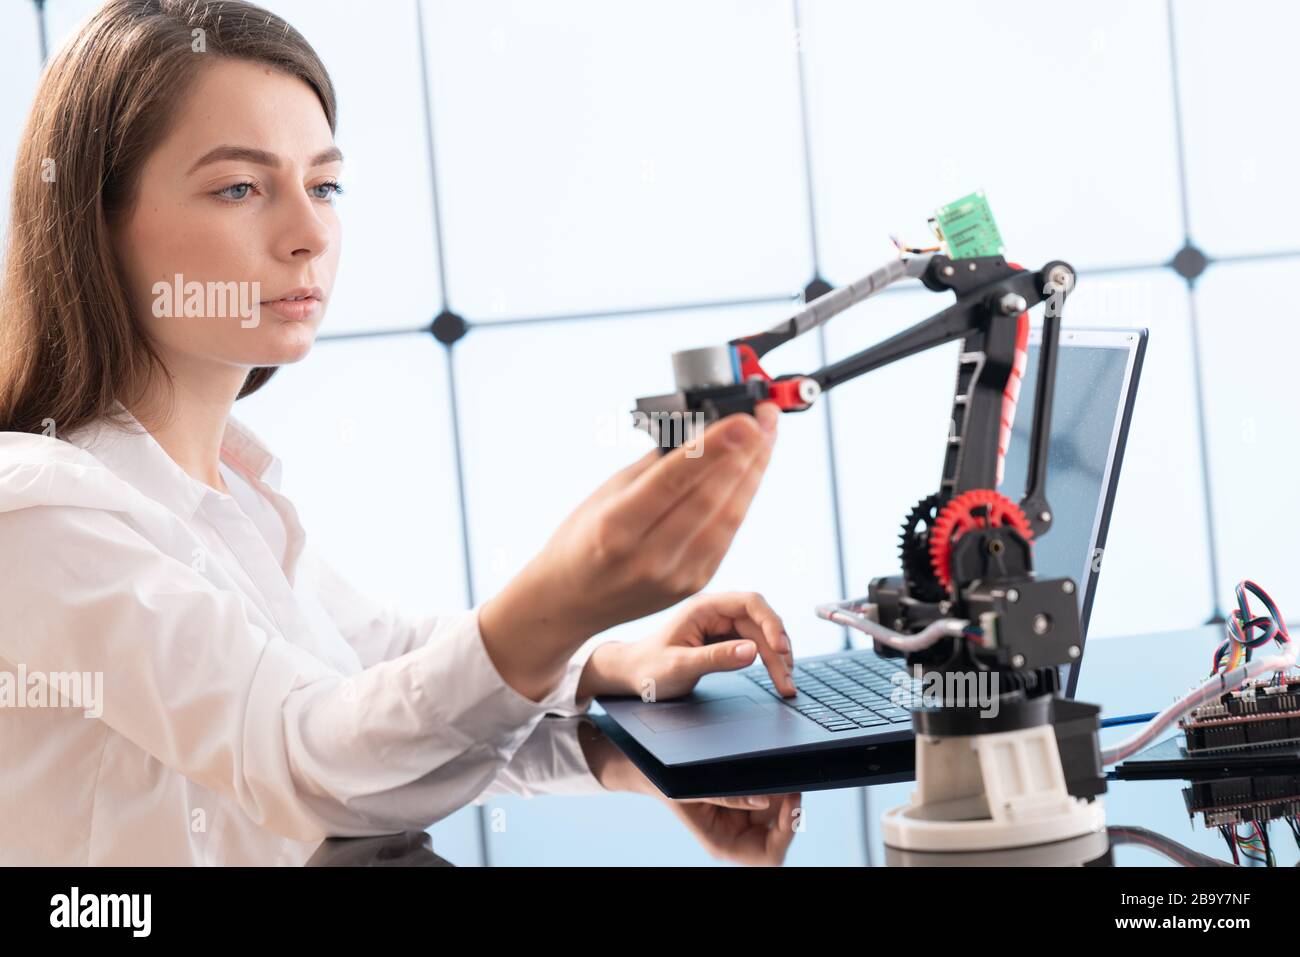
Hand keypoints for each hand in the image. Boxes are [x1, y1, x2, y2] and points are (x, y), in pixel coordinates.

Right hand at [480, 403, 779, 700]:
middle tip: (766, 419)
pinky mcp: (694, 584)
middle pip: (710, 497)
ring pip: (729, 516)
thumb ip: (655, 465)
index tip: (745, 420)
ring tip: (767, 438)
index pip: (675, 481)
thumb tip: (702, 430)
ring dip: (754, 473)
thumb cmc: (582, 538)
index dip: (715, 448)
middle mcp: (649, 556)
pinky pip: (727, 534)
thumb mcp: (606, 493)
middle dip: (746, 453)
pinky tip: (752, 472)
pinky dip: (743, 499)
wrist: (571, 600)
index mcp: (617, 527)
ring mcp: (676, 575)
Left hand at [577, 591, 796, 700]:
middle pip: (760, 623)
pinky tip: (776, 675)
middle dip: (778, 651)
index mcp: (703, 608)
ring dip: (776, 659)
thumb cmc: (648, 668)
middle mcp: (716, 612)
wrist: (631, 674)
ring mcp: (721, 625)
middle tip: (786, 682)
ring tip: (786, 685)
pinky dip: (767, 661)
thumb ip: (716, 658)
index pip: (750, 603)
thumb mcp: (680, 666)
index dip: (771, 622)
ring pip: (761, 636)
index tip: (780, 648)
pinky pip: (754, 646)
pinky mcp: (724, 640)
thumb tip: (753, 651)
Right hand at [577, 718, 800, 865]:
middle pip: (780, 833)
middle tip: (790, 778)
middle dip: (789, 808)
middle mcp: (736, 836)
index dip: (787, 833)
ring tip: (773, 767)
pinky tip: (766, 766)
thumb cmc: (665, 783)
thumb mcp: (695, 789)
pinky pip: (768, 796)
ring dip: (781, 791)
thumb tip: (766, 798)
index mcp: (723, 844)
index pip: (770, 856)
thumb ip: (731, 797)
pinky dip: (771, 782)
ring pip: (778, 812)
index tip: (793, 801)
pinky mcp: (741, 802)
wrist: (648, 768)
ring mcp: (740, 819)